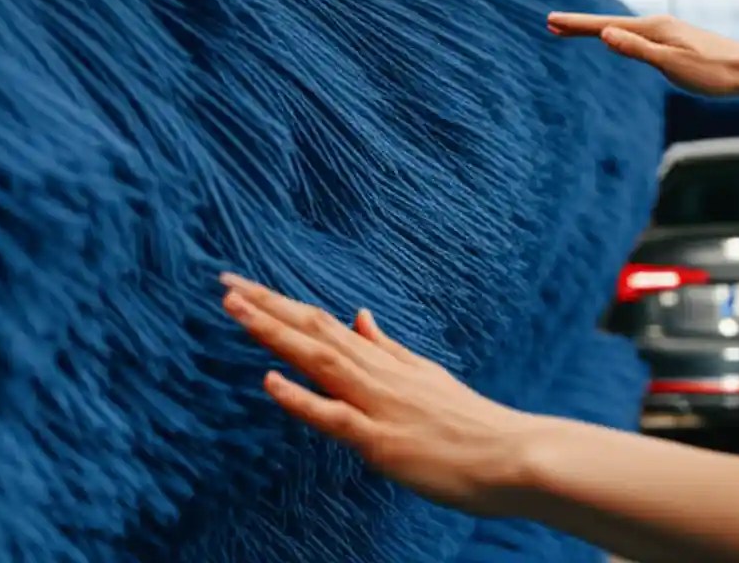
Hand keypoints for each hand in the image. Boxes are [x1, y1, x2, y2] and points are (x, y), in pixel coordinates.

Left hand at [219, 273, 541, 516]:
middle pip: (313, 332)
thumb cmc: (472, 425)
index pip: (323, 324)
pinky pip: (335, 417)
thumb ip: (388, 349)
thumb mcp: (427, 376)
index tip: (244, 286)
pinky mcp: (382, 441)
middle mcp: (377, 375)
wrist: (515, 457)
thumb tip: (358, 316)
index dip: (281, 304)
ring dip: (274, 334)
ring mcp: (378, 405)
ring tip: (236, 310)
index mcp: (385, 362)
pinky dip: (301, 398)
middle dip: (266, 306)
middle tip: (224, 281)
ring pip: (318, 361)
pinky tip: (270, 381)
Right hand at [547, 12, 738, 96]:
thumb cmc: (712, 72)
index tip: (551, 21)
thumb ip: (636, 49)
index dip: (577, 25)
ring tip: (574, 31)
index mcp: (653, 29)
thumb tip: (605, 35)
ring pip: (623, 29)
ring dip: (596, 30)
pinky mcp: (675, 41)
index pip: (605, 26)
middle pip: (610, 25)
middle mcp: (658, 25)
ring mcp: (667, 32)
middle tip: (552, 25)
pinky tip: (615, 39)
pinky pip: (635, 36)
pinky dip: (616, 36)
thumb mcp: (670, 64)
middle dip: (580, 26)